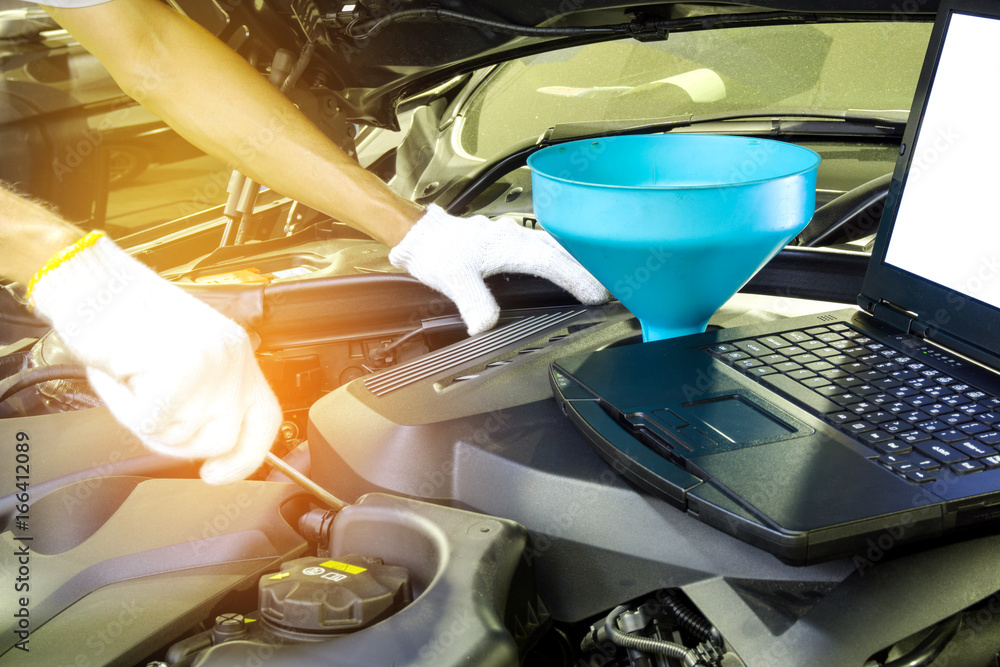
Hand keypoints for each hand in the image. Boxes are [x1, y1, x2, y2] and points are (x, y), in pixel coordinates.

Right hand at [30, 234, 280, 484]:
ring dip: (148, 424)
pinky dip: (126, 410)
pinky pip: (153, 424)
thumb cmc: (123, 316)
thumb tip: (207, 448)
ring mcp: (211, 364)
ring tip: (132, 383)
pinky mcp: (180, 371)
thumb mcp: (181, 357)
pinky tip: (120, 377)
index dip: (247, 457)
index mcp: (237, 353)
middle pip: (224, 440)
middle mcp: (232, 358)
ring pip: (187, 438)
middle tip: (148, 414)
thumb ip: (204, 398)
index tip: (218, 473)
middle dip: (180, 444)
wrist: (90, 283)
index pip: (266, 420)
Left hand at [389, 205, 609, 334]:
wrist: (420, 234)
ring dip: (575, 261)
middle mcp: (516, 236)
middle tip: (608, 290)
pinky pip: (543, 245)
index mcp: (509, 245)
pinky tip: (562, 265)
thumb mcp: (452, 280)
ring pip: (555, 245)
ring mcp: (513, 234)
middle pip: (562, 251)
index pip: (553, 262)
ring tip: (593, 279)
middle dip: (587, 270)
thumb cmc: (436, 252)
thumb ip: (473, 301)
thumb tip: (486, 325)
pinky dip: (560, 256)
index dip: (578, 278)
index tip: (597, 294)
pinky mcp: (508, 237)